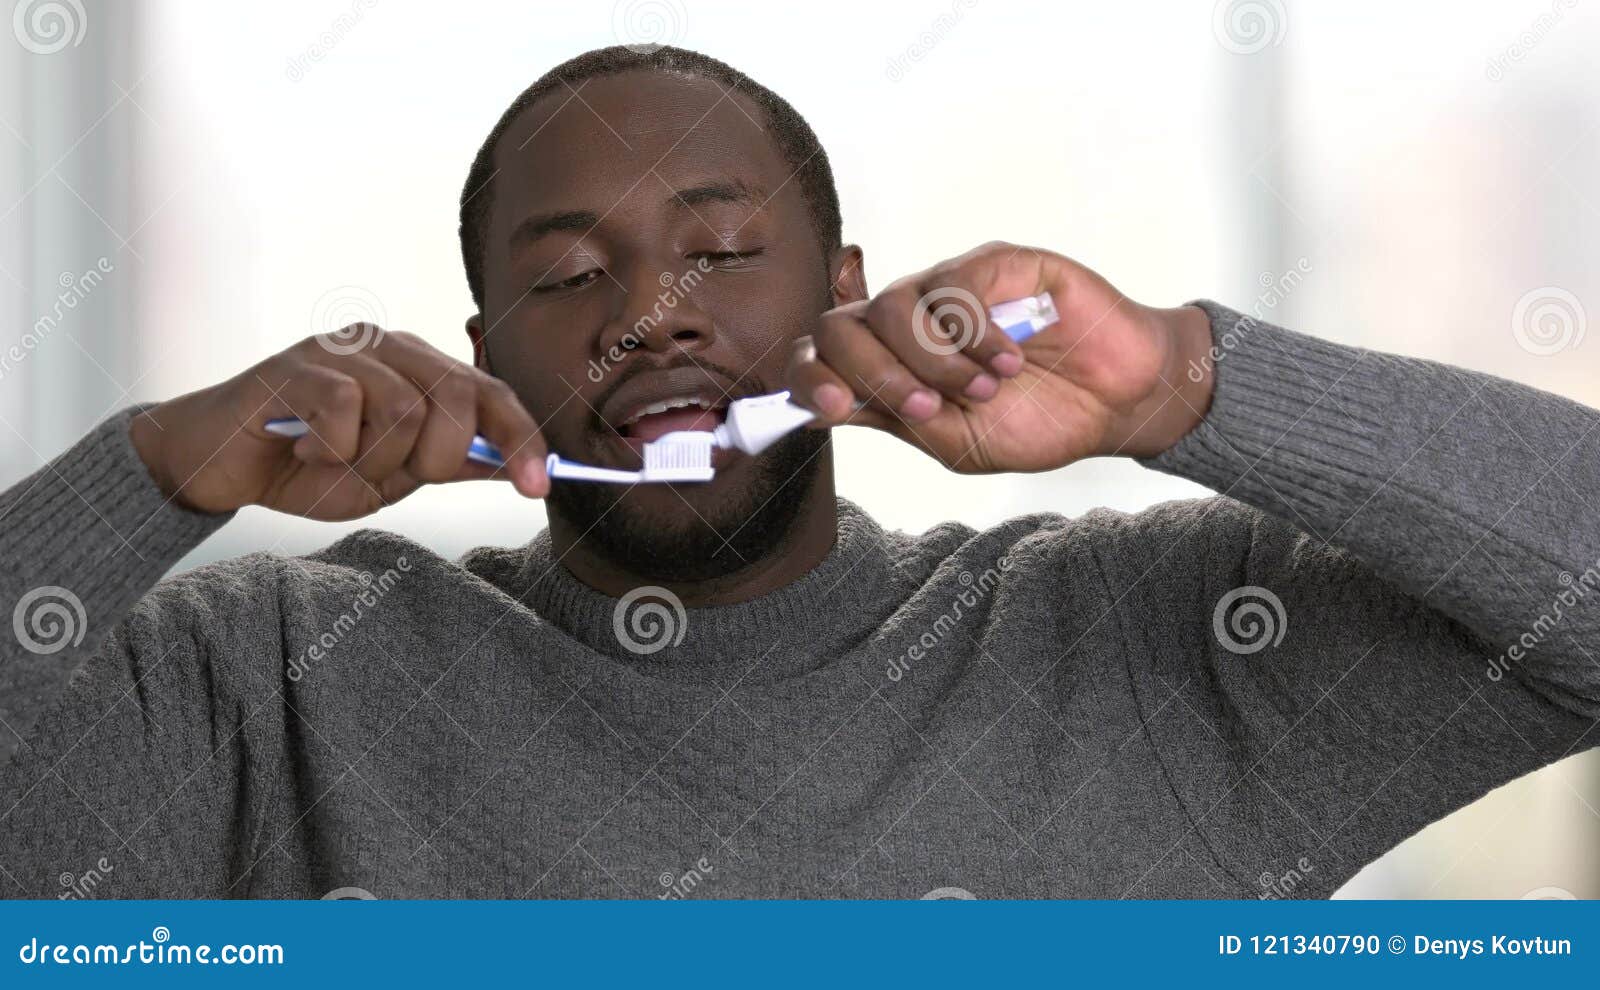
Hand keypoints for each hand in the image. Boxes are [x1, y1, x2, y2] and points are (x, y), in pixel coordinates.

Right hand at [129, 326, 548, 519]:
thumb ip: (450, 464)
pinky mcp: (296, 366)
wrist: (219, 465)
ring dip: (372, 461)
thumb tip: (517, 466)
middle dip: (436, 457)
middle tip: (391, 476)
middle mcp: (388, 347)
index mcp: (420, 368)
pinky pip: (344, 410)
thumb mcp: (392, 476)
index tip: (540, 488)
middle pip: (457, 398)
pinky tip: (303, 451)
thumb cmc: (306, 466)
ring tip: (333, 462)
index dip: (522, 439)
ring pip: (403, 410)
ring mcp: (341, 351)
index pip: (491, 393)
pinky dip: (329, 450)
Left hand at [785, 242, 1215, 471]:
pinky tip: (1007, 363)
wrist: (1116, 405)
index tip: (830, 406)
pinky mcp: (994, 264)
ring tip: (983, 390)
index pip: (820, 354)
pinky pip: (953, 288)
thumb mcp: (956, 443)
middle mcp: (910, 322)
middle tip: (927, 409)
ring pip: (892, 306)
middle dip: (874, 374)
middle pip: (841, 325)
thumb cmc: (1038, 422)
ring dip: (933, 362)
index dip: (808, 375)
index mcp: (891, 366)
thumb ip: (893, 420)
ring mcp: (949, 289)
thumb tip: (822, 406)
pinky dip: (974, 336)